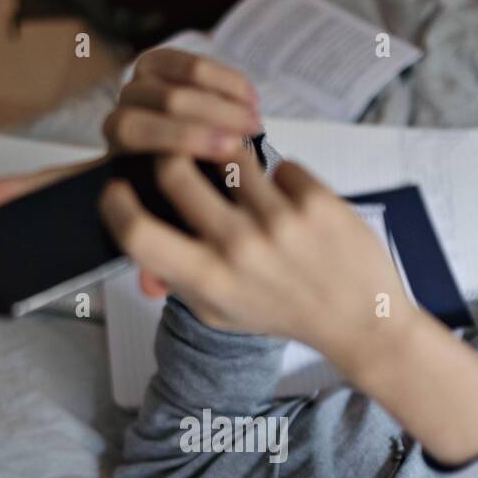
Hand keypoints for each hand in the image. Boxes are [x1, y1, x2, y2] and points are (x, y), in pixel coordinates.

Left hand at [0, 47, 262, 295]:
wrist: (232, 154)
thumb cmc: (200, 196)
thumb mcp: (183, 229)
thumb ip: (166, 254)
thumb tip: (156, 289)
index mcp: (107, 173)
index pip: (56, 182)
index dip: (20, 190)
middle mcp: (115, 129)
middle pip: (132, 125)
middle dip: (185, 138)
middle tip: (229, 153)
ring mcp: (134, 91)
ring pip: (163, 92)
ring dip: (212, 110)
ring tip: (251, 129)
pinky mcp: (160, 62)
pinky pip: (186, 63)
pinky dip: (219, 80)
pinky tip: (247, 99)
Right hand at [100, 152, 477, 465]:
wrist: (360, 321)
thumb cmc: (285, 313)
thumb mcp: (221, 314)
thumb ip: (180, 280)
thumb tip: (140, 252)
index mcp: (209, 280)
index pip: (137, 232)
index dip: (116, 205)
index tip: (120, 191)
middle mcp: (239, 248)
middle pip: (173, 169)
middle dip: (172, 158)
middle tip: (184, 162)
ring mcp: (279, 220)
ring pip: (229, 155)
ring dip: (233, 165)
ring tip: (252, 192)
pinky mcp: (315, 200)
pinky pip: (280, 166)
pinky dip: (283, 180)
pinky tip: (294, 207)